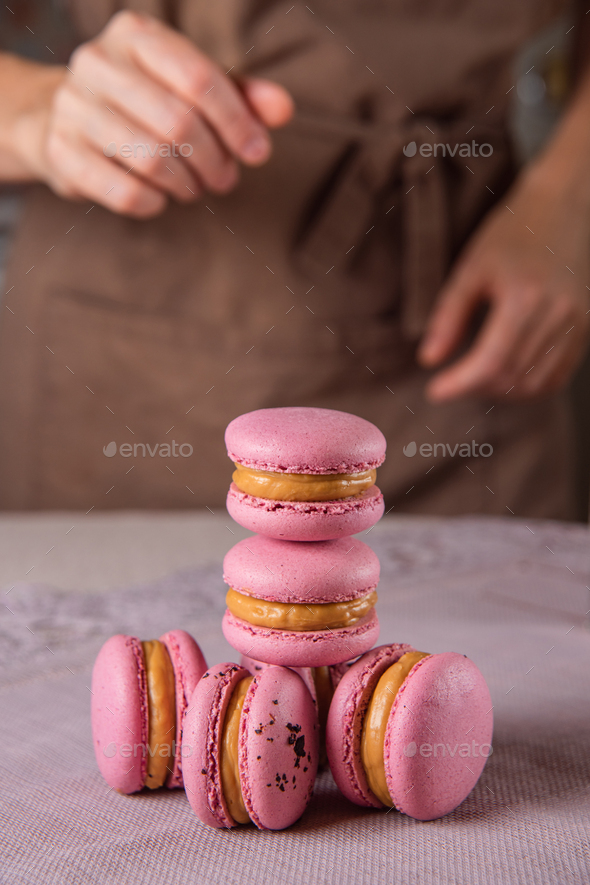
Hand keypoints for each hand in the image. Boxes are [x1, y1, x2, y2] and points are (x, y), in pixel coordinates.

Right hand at [7, 11, 292, 216]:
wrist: (61, 120)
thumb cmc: (144, 103)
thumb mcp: (192, 89)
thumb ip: (240, 96)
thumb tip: (283, 109)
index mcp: (137, 35)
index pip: (200, 79)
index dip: (237, 122)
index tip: (257, 152)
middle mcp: (98, 61)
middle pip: (179, 123)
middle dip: (214, 160)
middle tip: (224, 179)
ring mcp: (72, 106)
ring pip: (152, 160)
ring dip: (187, 185)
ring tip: (194, 188)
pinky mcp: (60, 152)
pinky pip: (125, 192)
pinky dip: (154, 204)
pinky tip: (160, 198)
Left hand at [418, 168, 589, 400]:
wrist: (565, 206)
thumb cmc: (512, 232)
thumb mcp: (471, 267)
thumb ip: (449, 316)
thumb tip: (428, 360)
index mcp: (525, 296)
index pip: (490, 361)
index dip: (460, 383)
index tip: (434, 391)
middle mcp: (558, 314)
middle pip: (513, 377)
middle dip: (476, 388)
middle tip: (452, 382)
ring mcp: (577, 324)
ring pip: (537, 384)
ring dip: (501, 392)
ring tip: (476, 379)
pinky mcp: (587, 329)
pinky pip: (558, 376)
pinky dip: (529, 386)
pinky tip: (505, 376)